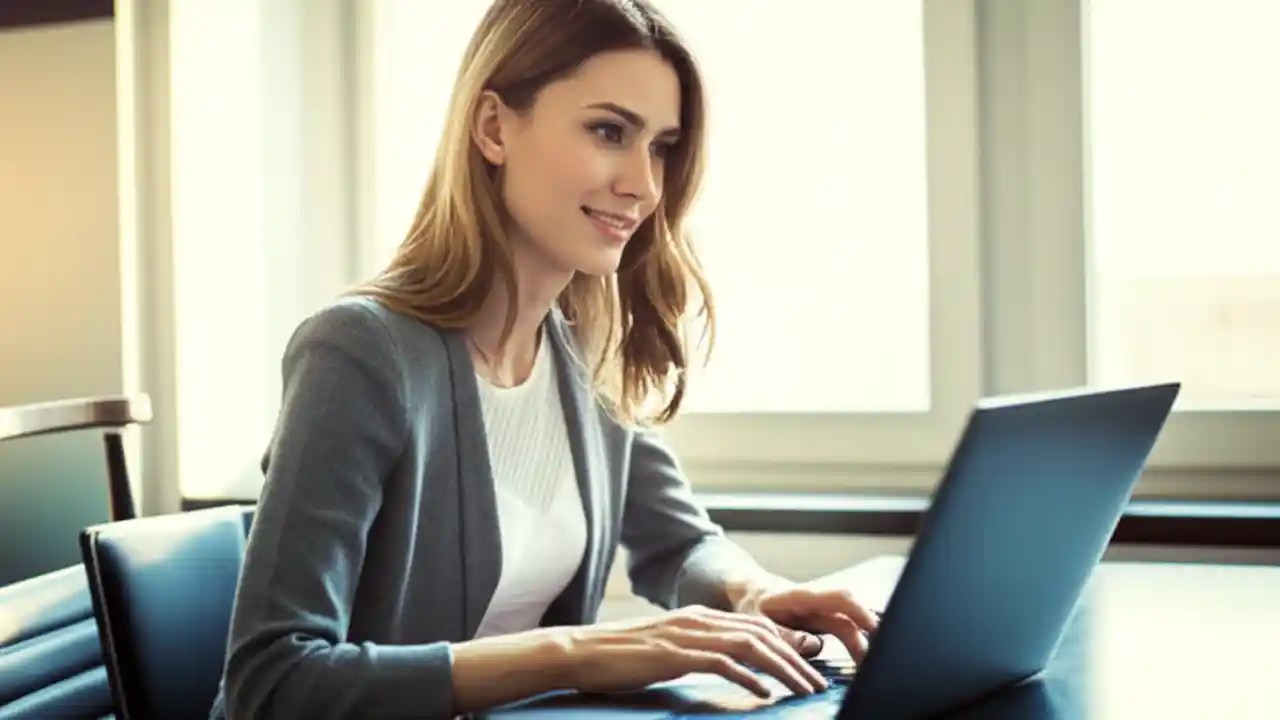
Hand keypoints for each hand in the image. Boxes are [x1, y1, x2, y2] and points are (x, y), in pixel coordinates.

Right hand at [555, 605, 828, 698]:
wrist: (582, 650)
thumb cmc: (621, 656)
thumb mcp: (667, 647)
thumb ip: (697, 649)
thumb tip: (725, 664)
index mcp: (698, 615)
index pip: (756, 623)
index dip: (788, 642)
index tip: (809, 664)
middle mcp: (698, 619)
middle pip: (762, 632)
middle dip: (796, 657)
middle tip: (818, 682)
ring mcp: (687, 634)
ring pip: (751, 645)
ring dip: (783, 668)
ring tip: (803, 689)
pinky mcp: (676, 654)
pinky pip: (723, 663)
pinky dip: (749, 677)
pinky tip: (764, 693)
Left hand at [733, 581, 880, 662]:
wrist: (750, 590)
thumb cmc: (752, 605)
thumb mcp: (758, 621)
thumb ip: (784, 634)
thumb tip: (814, 644)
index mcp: (803, 597)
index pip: (839, 599)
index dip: (860, 612)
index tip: (875, 628)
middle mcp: (818, 601)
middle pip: (851, 614)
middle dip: (867, 635)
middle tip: (875, 661)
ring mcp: (822, 609)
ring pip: (850, 621)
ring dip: (863, 639)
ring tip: (870, 663)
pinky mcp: (823, 619)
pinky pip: (844, 626)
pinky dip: (856, 639)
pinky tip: (864, 653)